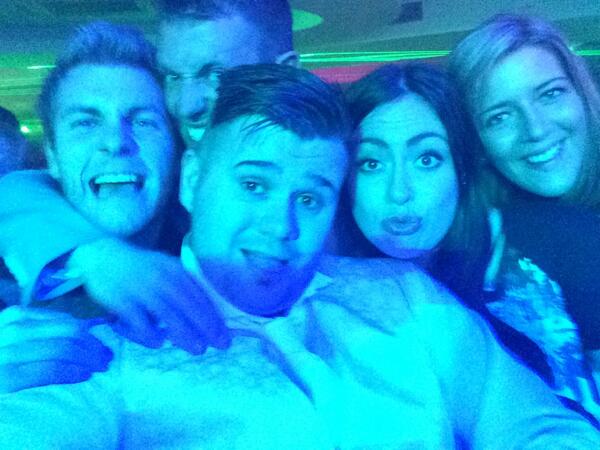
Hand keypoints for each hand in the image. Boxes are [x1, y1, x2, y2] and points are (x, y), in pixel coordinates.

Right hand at [0, 306, 112, 392]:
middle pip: (68, 333)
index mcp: (15, 318)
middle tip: (107, 357)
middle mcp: (11, 331)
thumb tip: (87, 327)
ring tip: (99, 367)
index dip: (89, 333)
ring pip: (63, 350)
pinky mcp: (5, 378)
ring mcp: (7, 353)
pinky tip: (83, 376)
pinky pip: (49, 370)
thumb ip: (41, 330)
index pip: (64, 321)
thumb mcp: (14, 336)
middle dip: (93, 346)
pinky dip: (71, 372)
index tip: (103, 343)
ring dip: (87, 359)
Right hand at [70, 239, 229, 353]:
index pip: (199, 295)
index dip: (214, 316)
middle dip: (207, 327)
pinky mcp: (121, 300)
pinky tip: (158, 343)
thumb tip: (206, 308)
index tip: (226, 333)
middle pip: (189, 306)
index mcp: (174, 270)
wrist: (101, 255)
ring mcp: (141, 288)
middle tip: (220, 345)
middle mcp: (161, 278)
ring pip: (169, 315)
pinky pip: (139, 321)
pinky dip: (150, 333)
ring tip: (198, 349)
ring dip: (186, 334)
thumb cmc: (139, 267)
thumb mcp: (164, 267)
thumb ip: (183, 284)